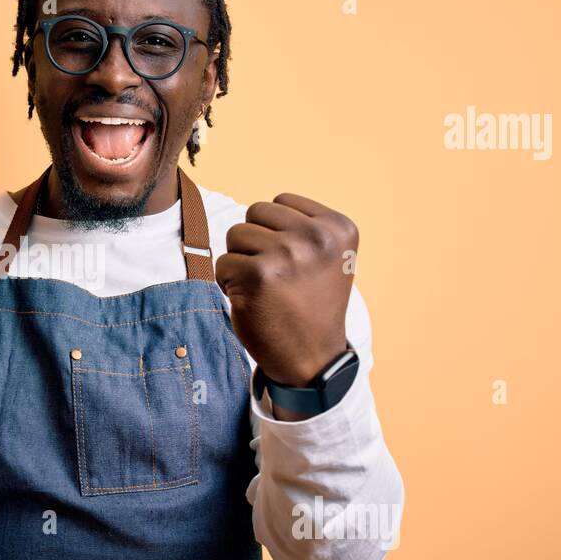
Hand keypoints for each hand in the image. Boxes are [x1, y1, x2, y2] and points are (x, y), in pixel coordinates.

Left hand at [216, 193, 357, 386]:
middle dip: (255, 241)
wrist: (312, 358)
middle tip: (275, 275)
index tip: (294, 263)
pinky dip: (229, 283)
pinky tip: (253, 301)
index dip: (276, 231)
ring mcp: (287, 253)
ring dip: (241, 260)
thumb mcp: (327, 257)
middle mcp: (317, 236)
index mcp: (338, 227)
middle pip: (255, 212)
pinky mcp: (258, 275)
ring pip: (235, 234)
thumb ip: (303, 226)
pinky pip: (222, 262)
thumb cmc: (312, 305)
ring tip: (265, 288)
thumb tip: (261, 209)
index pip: (281, 202)